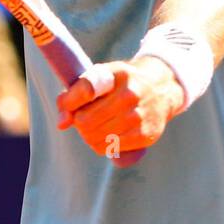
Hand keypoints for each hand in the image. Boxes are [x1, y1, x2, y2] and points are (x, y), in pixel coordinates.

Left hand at [56, 57, 184, 162]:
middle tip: (86, 117)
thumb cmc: (123, 83)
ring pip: (94, 138)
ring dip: (89, 135)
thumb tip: (61, 123)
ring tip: (96, 126)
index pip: (85, 89)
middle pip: (84, 120)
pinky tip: (108, 134)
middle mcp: (129, 94)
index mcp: (116, 74)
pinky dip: (101, 144)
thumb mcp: (101, 76)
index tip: (68, 105)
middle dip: (79, 121)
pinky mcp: (145, 135)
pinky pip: (108, 149)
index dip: (69, 101)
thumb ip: (75, 94)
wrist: (162, 89)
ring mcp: (138, 116)